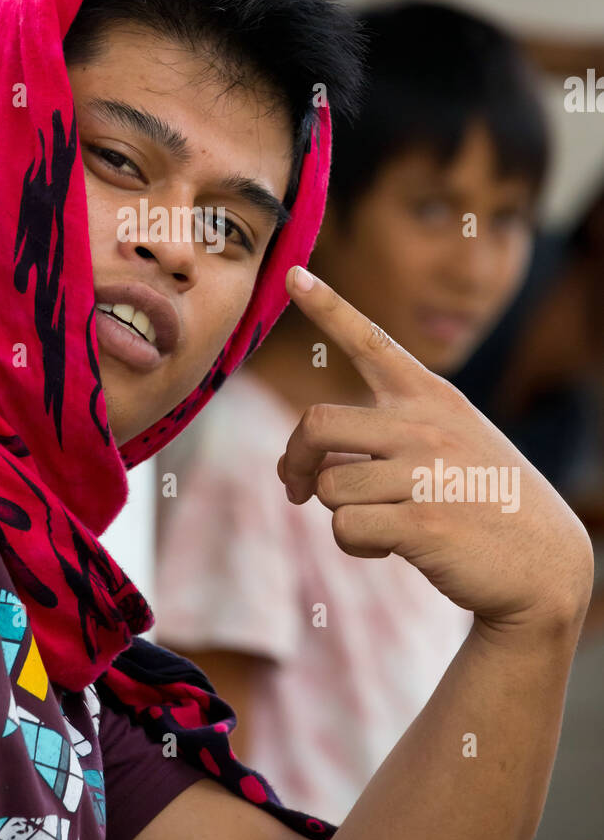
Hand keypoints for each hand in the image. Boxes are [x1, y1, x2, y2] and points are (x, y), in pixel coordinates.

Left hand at [276, 268, 593, 636]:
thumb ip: (385, 437)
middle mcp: (426, 425)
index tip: (293, 274)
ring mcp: (426, 473)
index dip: (327, 307)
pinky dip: (355, 545)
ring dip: (337, 511)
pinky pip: (345, 528)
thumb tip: (300, 466)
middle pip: (316, 423)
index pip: (371, 340)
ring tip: (376, 521)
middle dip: (295, 458)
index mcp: (432, 396)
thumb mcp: (452, 442)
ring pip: (329, 485)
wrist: (546, 566)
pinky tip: (388, 547)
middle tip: (296, 485)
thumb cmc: (485, 502)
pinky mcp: (423, 523)